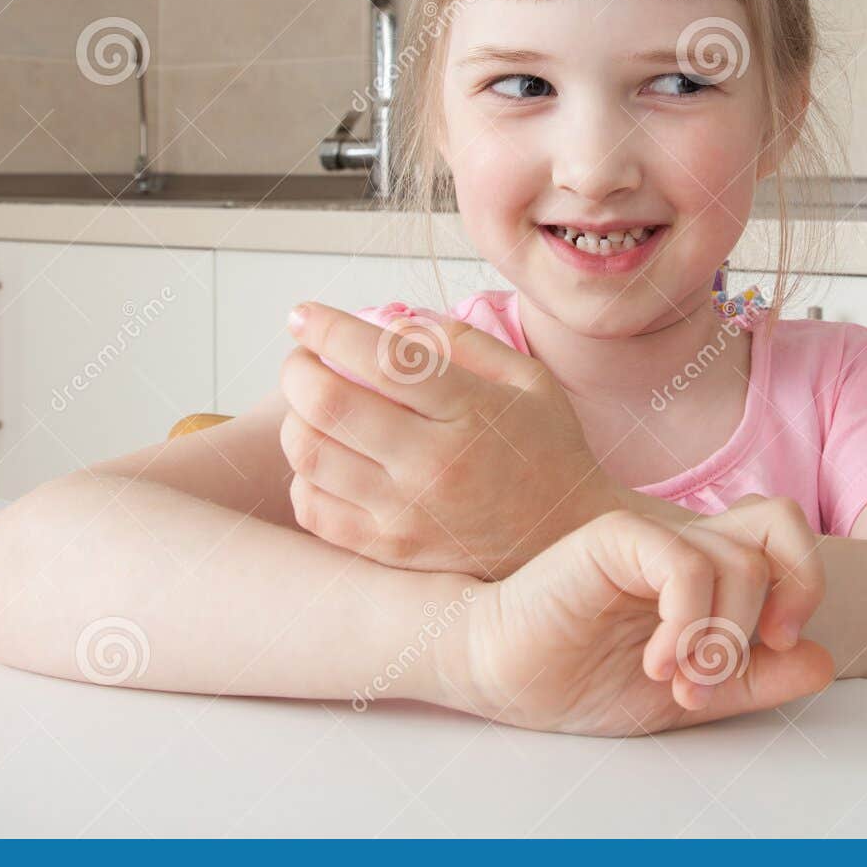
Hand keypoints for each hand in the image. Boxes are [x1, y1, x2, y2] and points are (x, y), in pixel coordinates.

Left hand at [279, 301, 623, 577]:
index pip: (378, 357)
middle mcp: (433, 464)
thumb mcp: (529, 380)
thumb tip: (393, 326)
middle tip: (301, 359)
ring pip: (310, 456)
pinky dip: (304, 477)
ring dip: (295, 420)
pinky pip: (314, 509)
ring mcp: (407, 514)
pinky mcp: (391, 552)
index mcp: (469, 411)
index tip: (304, 314)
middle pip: (327, 404)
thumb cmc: (548, 452)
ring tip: (311, 407)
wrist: (572, 541)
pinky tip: (326, 459)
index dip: (326, 327)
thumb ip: (464, 342)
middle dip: (297, 370)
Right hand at [437, 509, 835, 735]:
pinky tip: (656, 661)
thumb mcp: (689, 695)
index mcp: (708, 571)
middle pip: (781, 523)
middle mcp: (687, 545)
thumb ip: (754, 680)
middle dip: (795, 588)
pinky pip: (686, 564)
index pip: (785, 542)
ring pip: (739, 560)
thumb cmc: (582, 679)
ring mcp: (651, 537)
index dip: (806, 586)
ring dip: (724, 639)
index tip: (779, 647)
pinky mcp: (614, 539)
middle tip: (759, 649)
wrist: (503, 675)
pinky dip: (688, 622)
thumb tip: (824, 660)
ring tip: (681, 682)